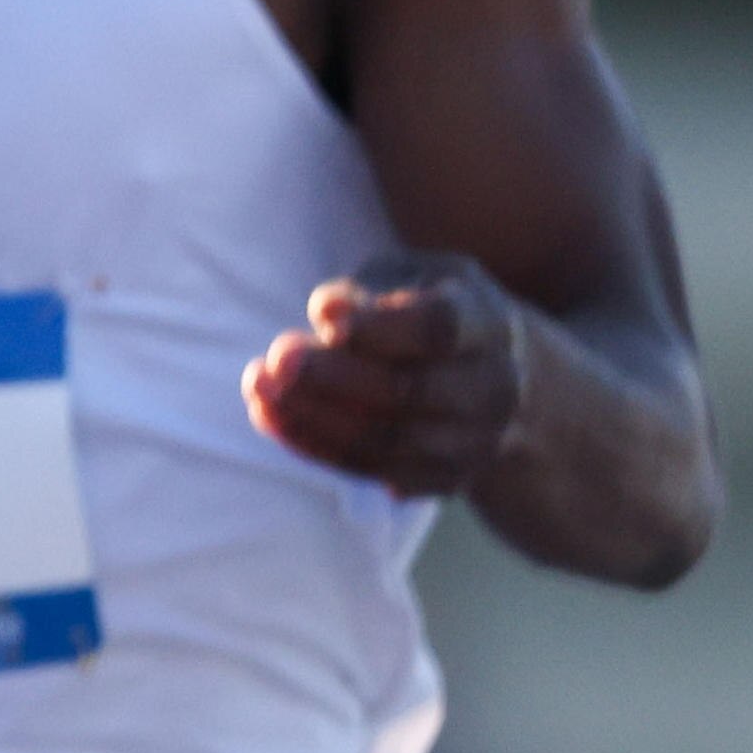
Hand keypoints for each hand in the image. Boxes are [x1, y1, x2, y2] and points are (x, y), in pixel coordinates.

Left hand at [243, 248, 532, 498]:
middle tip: (277, 356)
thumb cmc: (428, 305)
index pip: (438, 330)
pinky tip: (268, 414)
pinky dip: (315, 445)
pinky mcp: (447, 476)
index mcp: (487, 322)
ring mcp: (477, 439)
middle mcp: (494, 387)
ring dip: (312, 417)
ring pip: (388, 441)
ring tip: (258, 385)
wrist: (489, 370)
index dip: (377, 327)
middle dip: (333, 378)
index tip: (318, 314)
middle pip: (411, 392)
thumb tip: (328, 310)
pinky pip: (374, 470)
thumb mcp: (408, 275)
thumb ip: (370, 289)